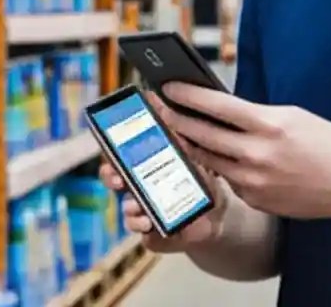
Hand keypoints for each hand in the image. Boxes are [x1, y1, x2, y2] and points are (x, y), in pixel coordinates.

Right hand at [98, 94, 228, 253]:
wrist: (221, 211)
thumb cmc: (201, 175)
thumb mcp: (191, 149)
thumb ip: (174, 129)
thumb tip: (157, 96)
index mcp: (144, 165)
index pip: (118, 154)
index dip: (109, 150)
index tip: (109, 145)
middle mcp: (138, 187)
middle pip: (114, 180)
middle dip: (111, 177)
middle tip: (117, 176)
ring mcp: (145, 211)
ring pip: (127, 208)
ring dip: (129, 206)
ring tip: (138, 204)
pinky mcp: (155, 234)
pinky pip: (145, 234)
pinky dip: (145, 228)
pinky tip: (150, 222)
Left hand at [161, 83, 330, 219]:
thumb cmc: (326, 144)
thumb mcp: (294, 116)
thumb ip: (258, 115)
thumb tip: (222, 110)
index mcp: (269, 125)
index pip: (217, 106)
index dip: (188, 95)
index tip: (168, 86)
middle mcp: (257, 154)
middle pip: (202, 134)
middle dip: (176, 119)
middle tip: (159, 108)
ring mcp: (253, 181)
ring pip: (208, 159)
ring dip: (190, 144)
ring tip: (176, 131)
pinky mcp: (254, 199)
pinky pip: (228, 179)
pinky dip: (220, 166)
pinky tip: (212, 156)